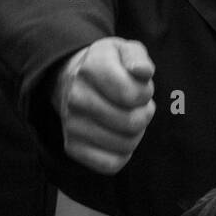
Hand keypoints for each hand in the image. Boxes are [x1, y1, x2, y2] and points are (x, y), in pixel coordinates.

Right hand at [52, 37, 155, 174]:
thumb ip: (138, 57)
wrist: (75, 80)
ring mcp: (71, 124)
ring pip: (125, 145)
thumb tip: (143, 72)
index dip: (145, 93)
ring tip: (126, 118)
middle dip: (144, 114)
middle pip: (132, 123)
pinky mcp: (72, 147)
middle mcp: (76, 96)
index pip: (132, 95)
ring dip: (135, 134)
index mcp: (91, 68)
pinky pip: (111, 164)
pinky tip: (118, 137)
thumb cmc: (111, 67)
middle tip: (136, 106)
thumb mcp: (125, 51)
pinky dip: (122, 154)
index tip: (139, 88)